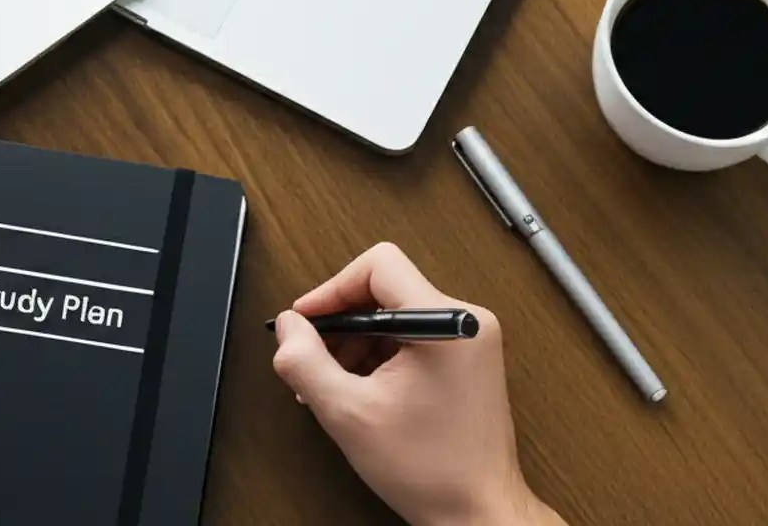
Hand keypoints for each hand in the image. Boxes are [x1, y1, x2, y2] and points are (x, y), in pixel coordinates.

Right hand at [271, 244, 564, 525]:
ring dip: (356, 342)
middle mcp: (466, 321)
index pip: (378, 266)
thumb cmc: (431, 470)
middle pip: (384, 289)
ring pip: (395, 314)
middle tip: (312, 359)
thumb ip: (306, 362)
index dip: (332, 289)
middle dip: (341, 324)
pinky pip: (412, 336)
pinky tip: (358, 389)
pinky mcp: (467, 358)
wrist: (478, 512)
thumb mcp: (349, 414)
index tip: (306, 320)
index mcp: (447, 323)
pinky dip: (379, 355)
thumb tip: (288, 326)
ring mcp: (470, 340)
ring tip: (332, 384)